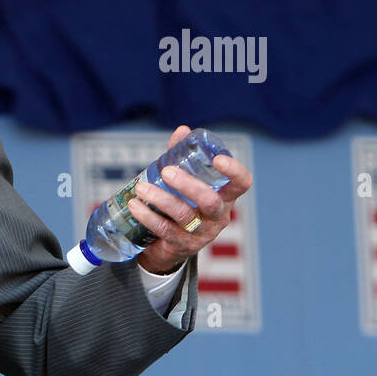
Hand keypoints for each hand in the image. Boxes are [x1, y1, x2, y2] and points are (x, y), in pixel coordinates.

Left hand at [131, 125, 252, 274]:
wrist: (166, 245)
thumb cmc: (181, 205)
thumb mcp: (183, 181)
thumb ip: (182, 156)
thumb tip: (182, 130)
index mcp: (225, 197)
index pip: (241, 184)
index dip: (234, 172)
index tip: (218, 159)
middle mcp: (217, 217)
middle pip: (211, 201)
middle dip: (188, 185)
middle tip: (166, 172)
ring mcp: (201, 233)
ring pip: (184, 215)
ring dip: (161, 199)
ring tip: (141, 188)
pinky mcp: (182, 245)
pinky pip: (165, 230)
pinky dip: (148, 216)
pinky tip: (135, 206)